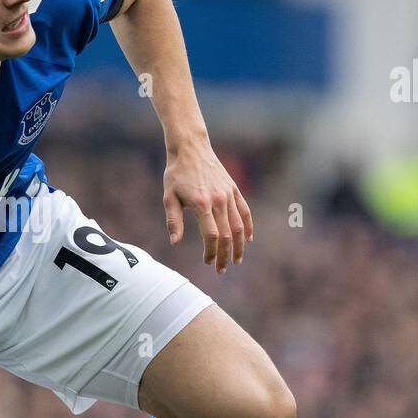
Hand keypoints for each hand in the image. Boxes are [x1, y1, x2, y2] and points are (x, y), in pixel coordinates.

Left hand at [162, 144, 252, 272]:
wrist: (190, 148)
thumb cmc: (176, 174)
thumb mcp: (169, 197)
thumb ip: (174, 221)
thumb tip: (175, 243)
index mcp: (201, 204)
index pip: (212, 236)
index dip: (211, 252)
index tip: (207, 262)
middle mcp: (218, 200)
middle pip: (227, 235)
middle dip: (225, 255)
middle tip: (221, 269)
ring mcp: (228, 194)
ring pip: (239, 226)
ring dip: (239, 246)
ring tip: (237, 260)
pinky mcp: (234, 189)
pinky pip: (245, 211)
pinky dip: (248, 226)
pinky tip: (247, 239)